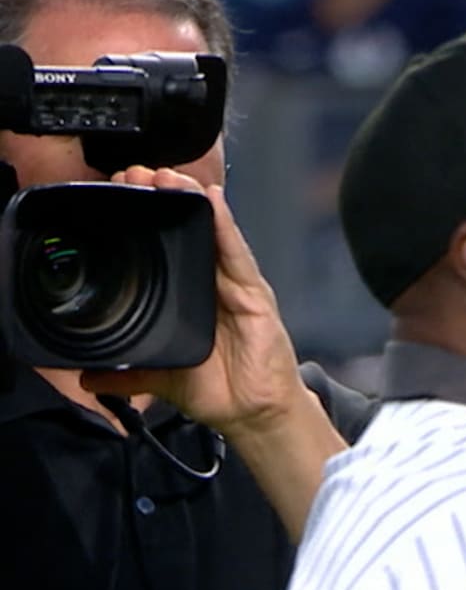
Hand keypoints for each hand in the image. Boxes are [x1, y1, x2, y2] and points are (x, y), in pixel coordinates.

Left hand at [80, 166, 310, 439]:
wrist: (254, 414)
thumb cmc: (220, 390)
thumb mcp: (161, 378)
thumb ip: (127, 374)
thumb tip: (86, 378)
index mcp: (192, 299)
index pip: (166, 251)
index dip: (144, 222)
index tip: (119, 197)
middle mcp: (214, 286)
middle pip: (188, 232)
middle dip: (162, 200)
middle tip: (132, 175)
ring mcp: (236, 287)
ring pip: (211, 234)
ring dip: (190, 200)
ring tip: (165, 175)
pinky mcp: (255, 295)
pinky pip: (237, 254)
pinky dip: (225, 225)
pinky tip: (211, 200)